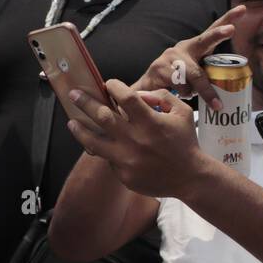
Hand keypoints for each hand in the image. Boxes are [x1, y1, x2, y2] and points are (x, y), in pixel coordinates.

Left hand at [64, 81, 205, 198]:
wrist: (190, 177)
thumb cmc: (186, 142)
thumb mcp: (182, 113)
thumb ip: (161, 97)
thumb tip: (138, 95)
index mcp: (151, 121)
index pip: (125, 97)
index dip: (113, 86)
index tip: (109, 84)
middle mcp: (135, 139)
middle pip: (102, 115)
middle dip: (85, 101)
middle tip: (74, 94)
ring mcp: (127, 158)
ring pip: (94, 141)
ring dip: (80, 129)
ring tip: (72, 122)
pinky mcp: (124, 174)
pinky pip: (109, 158)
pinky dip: (107, 150)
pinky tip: (106, 146)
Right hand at [133, 5, 248, 107]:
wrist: (147, 90)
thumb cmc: (176, 83)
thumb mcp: (195, 77)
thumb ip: (209, 76)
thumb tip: (232, 87)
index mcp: (194, 48)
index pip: (212, 32)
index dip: (227, 20)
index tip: (242, 9)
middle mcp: (183, 48)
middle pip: (204, 40)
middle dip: (219, 34)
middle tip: (231, 29)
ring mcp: (170, 56)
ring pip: (195, 76)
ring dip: (195, 90)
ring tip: (186, 92)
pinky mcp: (159, 68)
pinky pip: (182, 86)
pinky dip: (184, 94)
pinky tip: (173, 91)